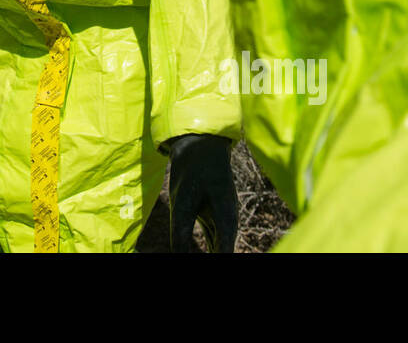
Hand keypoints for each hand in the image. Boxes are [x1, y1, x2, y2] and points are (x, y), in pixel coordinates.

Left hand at [167, 133, 236, 252]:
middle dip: (212, 258)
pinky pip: (213, 241)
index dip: (215, 261)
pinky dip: (207, 251)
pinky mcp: (214, 217)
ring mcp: (223, 221)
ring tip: (192, 255)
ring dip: (210, 256)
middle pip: (222, 254)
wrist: (200, 144)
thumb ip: (181, 231)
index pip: (223, 255)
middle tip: (190, 257)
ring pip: (218, 249)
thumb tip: (178, 255)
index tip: (202, 263)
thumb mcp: (183, 201)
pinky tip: (195, 253)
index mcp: (226, 221)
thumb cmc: (193, 169)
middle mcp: (229, 224)